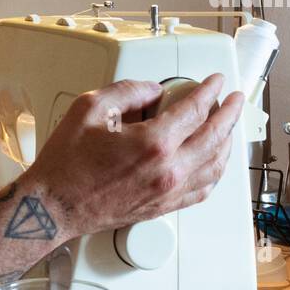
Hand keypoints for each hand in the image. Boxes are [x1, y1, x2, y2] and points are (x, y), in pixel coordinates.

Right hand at [25, 75, 244, 241]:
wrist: (52, 207)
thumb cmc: (65, 167)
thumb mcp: (88, 110)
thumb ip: (127, 92)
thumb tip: (151, 91)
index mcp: (153, 143)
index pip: (196, 109)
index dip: (210, 91)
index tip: (215, 82)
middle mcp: (168, 171)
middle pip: (216, 136)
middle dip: (230, 113)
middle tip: (236, 100)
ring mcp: (168, 192)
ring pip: (216, 166)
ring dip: (228, 142)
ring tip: (229, 128)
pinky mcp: (163, 208)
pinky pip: (203, 190)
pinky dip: (216, 173)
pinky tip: (215, 164)